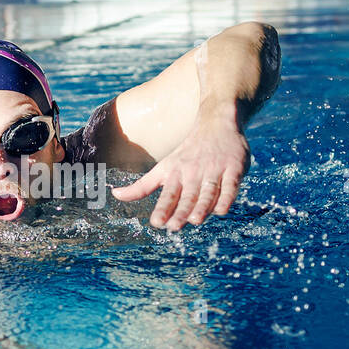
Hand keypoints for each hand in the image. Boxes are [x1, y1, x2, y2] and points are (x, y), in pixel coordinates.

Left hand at [111, 119, 247, 229]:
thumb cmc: (187, 152)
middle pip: (186, 196)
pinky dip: (226, 198)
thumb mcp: (163, 167)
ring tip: (195, 220)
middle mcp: (193, 173)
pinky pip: (230, 186)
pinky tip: (221, 210)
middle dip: (180, 211)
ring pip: (207, 192)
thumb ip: (141, 186)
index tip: (156, 222)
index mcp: (176, 174)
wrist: (217, 121)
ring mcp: (214, 170)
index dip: (162, 208)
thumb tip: (115, 195)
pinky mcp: (233, 169)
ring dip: (202, 206)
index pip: (168, 194)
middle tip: (173, 227)